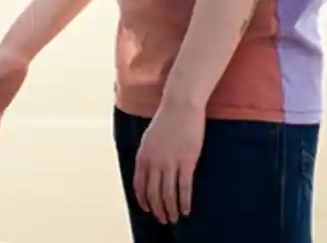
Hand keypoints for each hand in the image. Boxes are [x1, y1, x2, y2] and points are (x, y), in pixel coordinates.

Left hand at [133, 101, 205, 224]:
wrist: (180, 106)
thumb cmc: (166, 120)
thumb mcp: (149, 138)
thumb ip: (147, 155)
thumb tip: (148, 171)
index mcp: (142, 156)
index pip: (139, 186)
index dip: (143, 200)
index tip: (148, 209)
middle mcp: (154, 162)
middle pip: (153, 194)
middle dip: (157, 210)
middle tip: (163, 219)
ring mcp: (170, 163)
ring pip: (168, 195)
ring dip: (170, 210)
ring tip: (175, 218)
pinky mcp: (187, 162)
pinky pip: (184, 189)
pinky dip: (184, 202)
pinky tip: (186, 210)